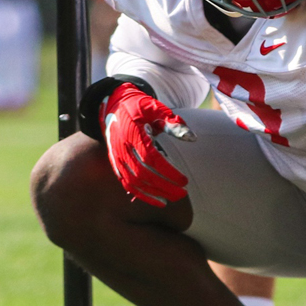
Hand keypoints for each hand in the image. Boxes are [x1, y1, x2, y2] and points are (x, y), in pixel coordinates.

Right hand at [101, 83, 192, 206]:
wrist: (113, 105)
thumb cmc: (139, 107)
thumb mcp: (157, 109)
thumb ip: (173, 123)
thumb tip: (192, 138)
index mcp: (133, 133)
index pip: (151, 158)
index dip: (168, 172)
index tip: (184, 181)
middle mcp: (122, 147)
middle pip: (143, 174)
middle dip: (164, 187)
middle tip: (182, 193)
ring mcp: (117, 157)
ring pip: (134, 182)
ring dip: (153, 194)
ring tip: (171, 199)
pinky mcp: (115, 163)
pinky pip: (126, 183)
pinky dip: (141, 194)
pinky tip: (156, 200)